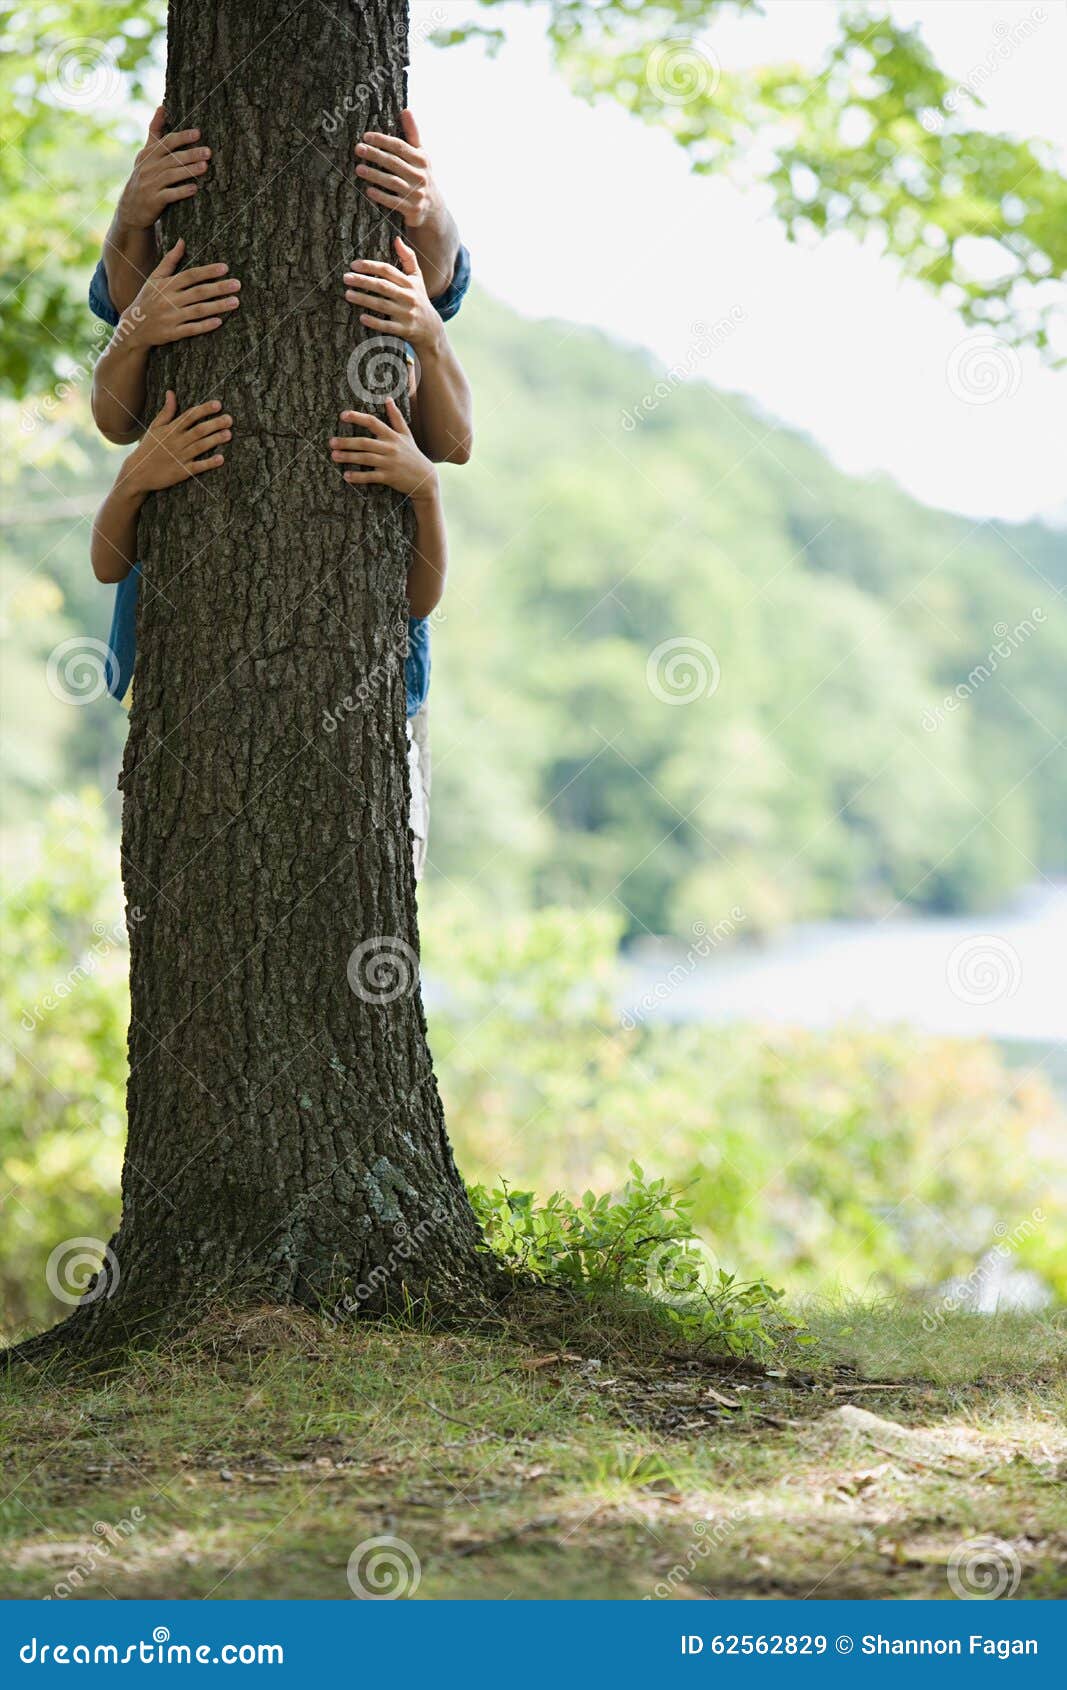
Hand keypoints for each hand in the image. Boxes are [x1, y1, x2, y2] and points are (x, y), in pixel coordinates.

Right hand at [116, 106, 210, 231]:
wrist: (130, 209)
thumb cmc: (145, 178)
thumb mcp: (146, 154)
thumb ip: (155, 133)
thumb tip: (162, 107)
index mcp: (148, 154)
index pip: (166, 142)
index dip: (182, 137)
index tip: (198, 133)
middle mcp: (148, 167)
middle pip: (172, 158)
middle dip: (190, 154)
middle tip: (208, 152)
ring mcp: (150, 184)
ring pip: (172, 175)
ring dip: (189, 170)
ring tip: (205, 167)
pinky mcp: (153, 201)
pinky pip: (169, 195)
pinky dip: (181, 191)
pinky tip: (194, 189)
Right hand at [120, 393, 230, 494]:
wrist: (137, 473)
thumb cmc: (148, 448)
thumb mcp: (155, 427)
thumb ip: (166, 411)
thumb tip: (171, 392)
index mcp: (171, 430)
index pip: (190, 416)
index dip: (204, 409)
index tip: (218, 404)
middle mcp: (176, 441)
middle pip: (198, 430)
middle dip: (215, 424)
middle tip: (230, 419)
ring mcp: (180, 457)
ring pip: (200, 446)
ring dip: (215, 440)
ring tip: (229, 434)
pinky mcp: (182, 472)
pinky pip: (197, 467)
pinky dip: (209, 463)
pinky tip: (221, 459)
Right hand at [124, 239, 239, 347]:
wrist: (133, 327)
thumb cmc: (147, 299)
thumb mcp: (155, 278)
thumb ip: (169, 261)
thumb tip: (182, 241)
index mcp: (166, 285)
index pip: (190, 275)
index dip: (208, 271)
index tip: (225, 268)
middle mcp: (169, 300)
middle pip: (198, 292)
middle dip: (219, 288)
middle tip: (237, 284)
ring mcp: (171, 317)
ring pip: (198, 310)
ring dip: (218, 306)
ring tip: (235, 302)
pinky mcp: (172, 333)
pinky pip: (191, 329)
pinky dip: (205, 326)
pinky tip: (219, 321)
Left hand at [331, 399, 436, 498]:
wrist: (425, 479)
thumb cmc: (412, 455)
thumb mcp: (406, 435)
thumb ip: (395, 417)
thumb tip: (388, 399)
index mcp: (392, 436)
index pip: (373, 423)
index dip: (358, 418)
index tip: (343, 415)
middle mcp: (390, 448)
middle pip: (365, 442)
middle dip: (347, 442)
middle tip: (331, 442)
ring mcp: (389, 463)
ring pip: (365, 458)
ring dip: (348, 457)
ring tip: (334, 455)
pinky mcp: (389, 477)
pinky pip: (370, 477)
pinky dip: (358, 477)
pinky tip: (346, 476)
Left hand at [343, 237, 438, 351]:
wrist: (431, 329)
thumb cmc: (419, 299)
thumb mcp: (417, 278)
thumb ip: (408, 258)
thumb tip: (397, 239)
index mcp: (410, 283)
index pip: (387, 270)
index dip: (370, 266)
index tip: (354, 265)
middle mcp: (408, 297)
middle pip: (383, 286)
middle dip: (363, 281)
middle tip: (345, 277)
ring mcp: (406, 314)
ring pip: (382, 305)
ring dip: (364, 299)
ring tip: (348, 294)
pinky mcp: (404, 329)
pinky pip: (387, 325)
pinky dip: (375, 322)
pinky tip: (362, 317)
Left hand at [354, 109, 439, 227]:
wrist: (432, 208)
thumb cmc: (421, 174)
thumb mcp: (420, 154)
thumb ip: (412, 133)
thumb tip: (406, 110)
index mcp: (422, 159)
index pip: (400, 147)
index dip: (383, 140)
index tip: (366, 136)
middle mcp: (420, 176)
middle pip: (394, 163)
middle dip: (375, 155)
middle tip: (358, 149)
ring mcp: (416, 193)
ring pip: (392, 182)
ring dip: (374, 175)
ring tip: (358, 169)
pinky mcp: (411, 209)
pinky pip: (393, 202)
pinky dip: (381, 196)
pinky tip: (368, 190)